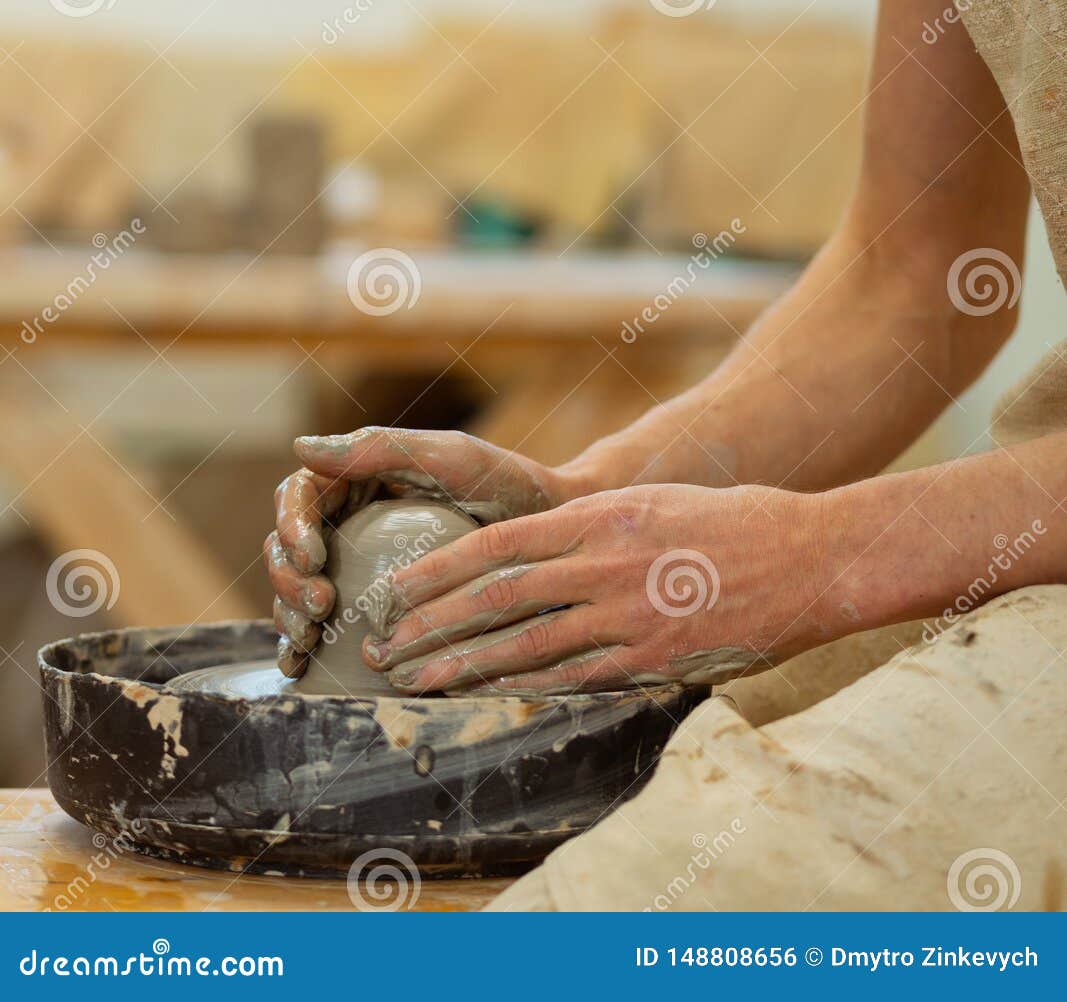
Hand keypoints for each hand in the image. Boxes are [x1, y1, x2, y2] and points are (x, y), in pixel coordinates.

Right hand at [263, 426, 587, 675]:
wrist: (553, 529)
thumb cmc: (506, 483)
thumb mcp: (447, 457)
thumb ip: (379, 448)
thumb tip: (300, 447)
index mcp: (358, 479)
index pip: (300, 497)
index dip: (291, 527)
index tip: (313, 559)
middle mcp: (351, 523)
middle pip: (288, 549)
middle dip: (287, 580)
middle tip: (319, 607)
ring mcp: (361, 569)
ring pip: (299, 591)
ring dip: (289, 616)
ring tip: (309, 640)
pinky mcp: (379, 610)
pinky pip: (329, 628)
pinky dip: (305, 648)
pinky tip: (303, 667)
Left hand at [361, 484, 832, 693]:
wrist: (812, 559)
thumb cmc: (735, 522)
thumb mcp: (654, 503)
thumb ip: (596, 526)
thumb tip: (543, 547)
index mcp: (599, 516)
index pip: (496, 544)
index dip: (437, 571)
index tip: (394, 591)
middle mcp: (603, 563)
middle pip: (495, 597)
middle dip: (430, 624)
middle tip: (383, 647)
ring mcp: (628, 615)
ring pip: (525, 645)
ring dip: (463, 666)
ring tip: (416, 682)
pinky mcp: (655, 658)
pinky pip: (576, 677)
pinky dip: (525, 687)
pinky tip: (491, 696)